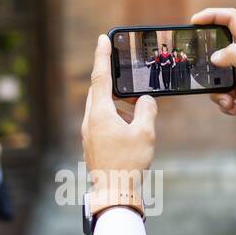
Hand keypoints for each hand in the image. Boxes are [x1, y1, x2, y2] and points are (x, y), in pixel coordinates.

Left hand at [82, 34, 156, 189]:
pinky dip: (116, 117)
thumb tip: (145, 101)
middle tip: (125, 75)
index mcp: (100, 114)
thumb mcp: (144, 134)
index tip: (103, 39)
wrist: (114, 195)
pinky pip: (102, 122)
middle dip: (112, 81)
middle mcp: (90, 122)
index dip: (102, 56)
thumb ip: (146, 111)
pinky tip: (130, 127)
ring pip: (101, 108)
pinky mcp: (92, 145)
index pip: (100, 77)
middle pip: (99, 92)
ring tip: (136, 109)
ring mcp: (89, 134)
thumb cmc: (128, 164)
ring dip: (117, 103)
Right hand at [192, 7, 235, 144]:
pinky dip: (224, 101)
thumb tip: (214, 56)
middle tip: (197, 67)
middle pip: (217, 48)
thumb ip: (234, 56)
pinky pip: (223, 92)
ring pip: (217, 74)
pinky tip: (234, 108)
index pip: (230, 19)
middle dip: (206, 61)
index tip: (194, 21)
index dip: (211, 15)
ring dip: (217, 90)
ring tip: (227, 100)